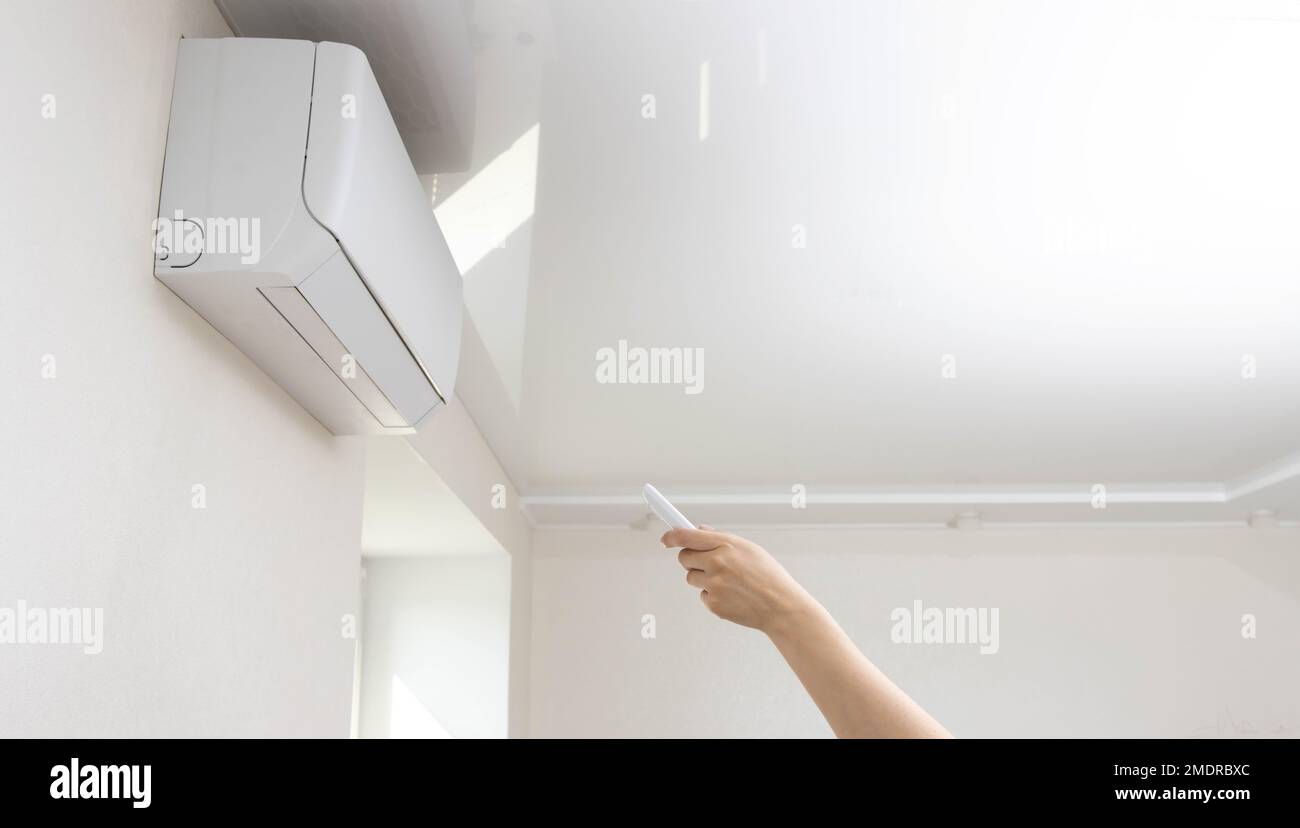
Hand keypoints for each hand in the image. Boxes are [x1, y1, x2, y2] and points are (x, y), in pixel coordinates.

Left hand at [661, 526, 815, 633]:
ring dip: (702, 577)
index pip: (686, 536)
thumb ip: (720, 538)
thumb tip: (697, 530)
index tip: (665, 538)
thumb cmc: (768, 575)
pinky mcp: (714, 604)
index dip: (671, 536)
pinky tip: (732, 595)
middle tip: (705, 562)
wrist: (781, 606)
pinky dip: (712, 594)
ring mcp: (714, 585)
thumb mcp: (749, 548)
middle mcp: (717, 563)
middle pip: (684, 558)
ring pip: (691, 577)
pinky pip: (703, 595)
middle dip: (691, 558)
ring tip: (727, 581)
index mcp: (726, 545)